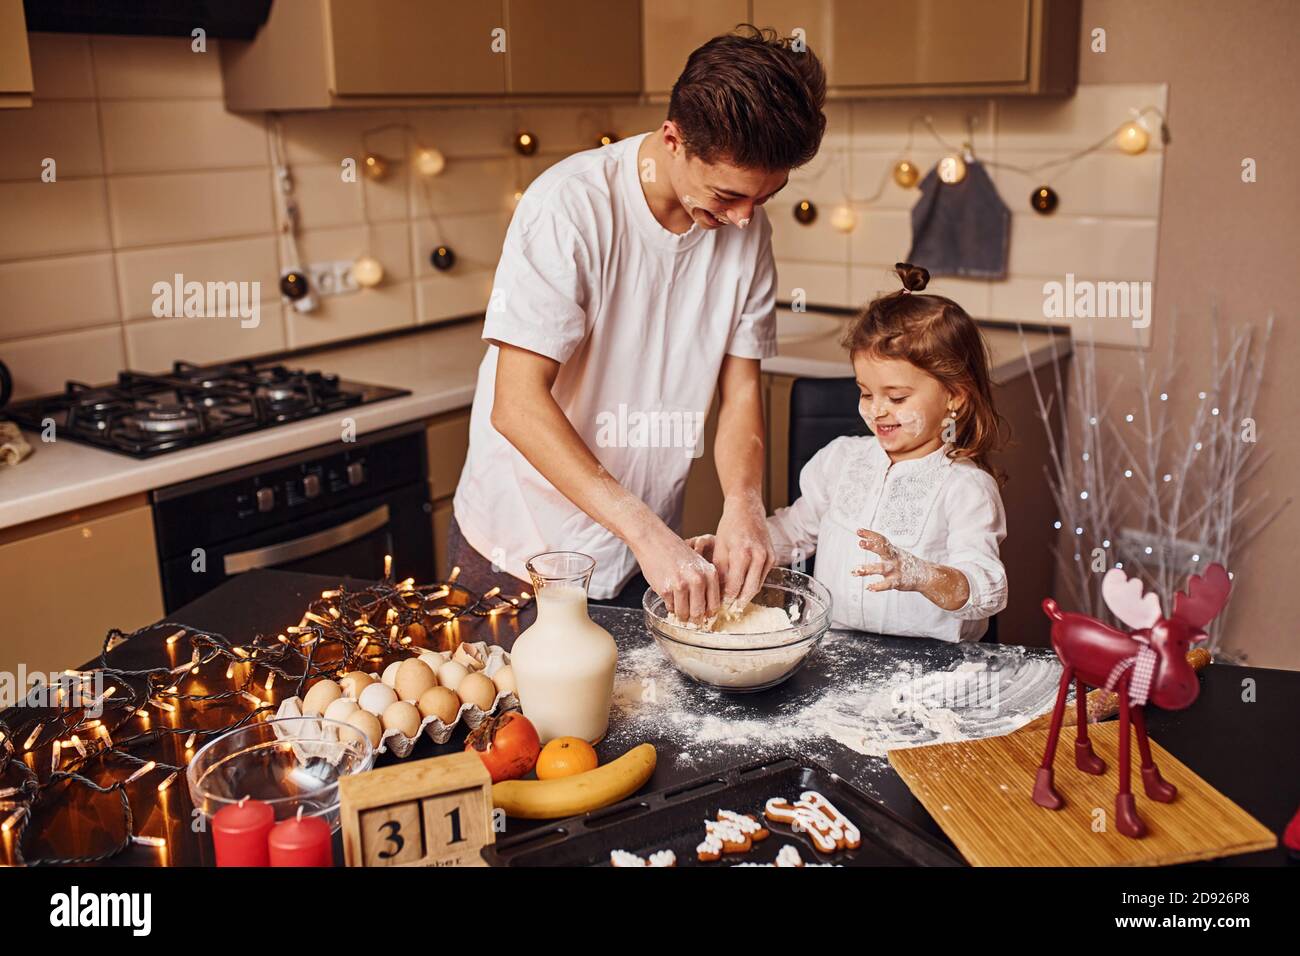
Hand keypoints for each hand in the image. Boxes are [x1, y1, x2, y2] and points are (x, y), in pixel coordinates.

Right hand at [631, 523, 720, 621]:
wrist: (655, 540)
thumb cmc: (677, 553)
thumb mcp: (699, 564)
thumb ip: (706, 584)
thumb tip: (708, 611)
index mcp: (710, 574)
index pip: (714, 606)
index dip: (708, 615)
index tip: (704, 618)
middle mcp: (698, 580)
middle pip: (699, 613)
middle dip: (694, 620)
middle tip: (690, 619)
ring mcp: (681, 585)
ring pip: (683, 614)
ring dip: (681, 615)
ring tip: (679, 608)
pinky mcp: (665, 589)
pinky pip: (670, 607)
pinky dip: (670, 605)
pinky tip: (669, 595)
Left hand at [712, 495, 776, 609]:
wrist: (747, 509)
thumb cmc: (730, 526)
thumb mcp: (719, 547)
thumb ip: (720, 570)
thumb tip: (717, 591)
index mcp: (742, 553)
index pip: (734, 585)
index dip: (726, 599)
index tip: (719, 606)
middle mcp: (757, 556)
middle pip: (749, 590)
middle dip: (738, 602)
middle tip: (729, 611)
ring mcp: (767, 557)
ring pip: (757, 586)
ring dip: (746, 595)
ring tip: (734, 603)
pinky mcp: (773, 557)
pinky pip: (762, 577)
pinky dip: (753, 584)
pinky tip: (743, 588)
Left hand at [853, 529, 935, 592]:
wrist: (925, 575)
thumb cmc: (906, 563)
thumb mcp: (895, 553)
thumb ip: (882, 548)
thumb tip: (867, 539)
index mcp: (892, 551)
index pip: (881, 540)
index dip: (870, 534)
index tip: (859, 531)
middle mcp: (893, 558)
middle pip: (882, 550)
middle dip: (872, 546)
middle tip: (861, 543)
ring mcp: (895, 570)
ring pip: (880, 568)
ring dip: (868, 569)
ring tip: (856, 570)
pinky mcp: (897, 581)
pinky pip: (886, 584)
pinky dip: (878, 586)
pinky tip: (869, 587)